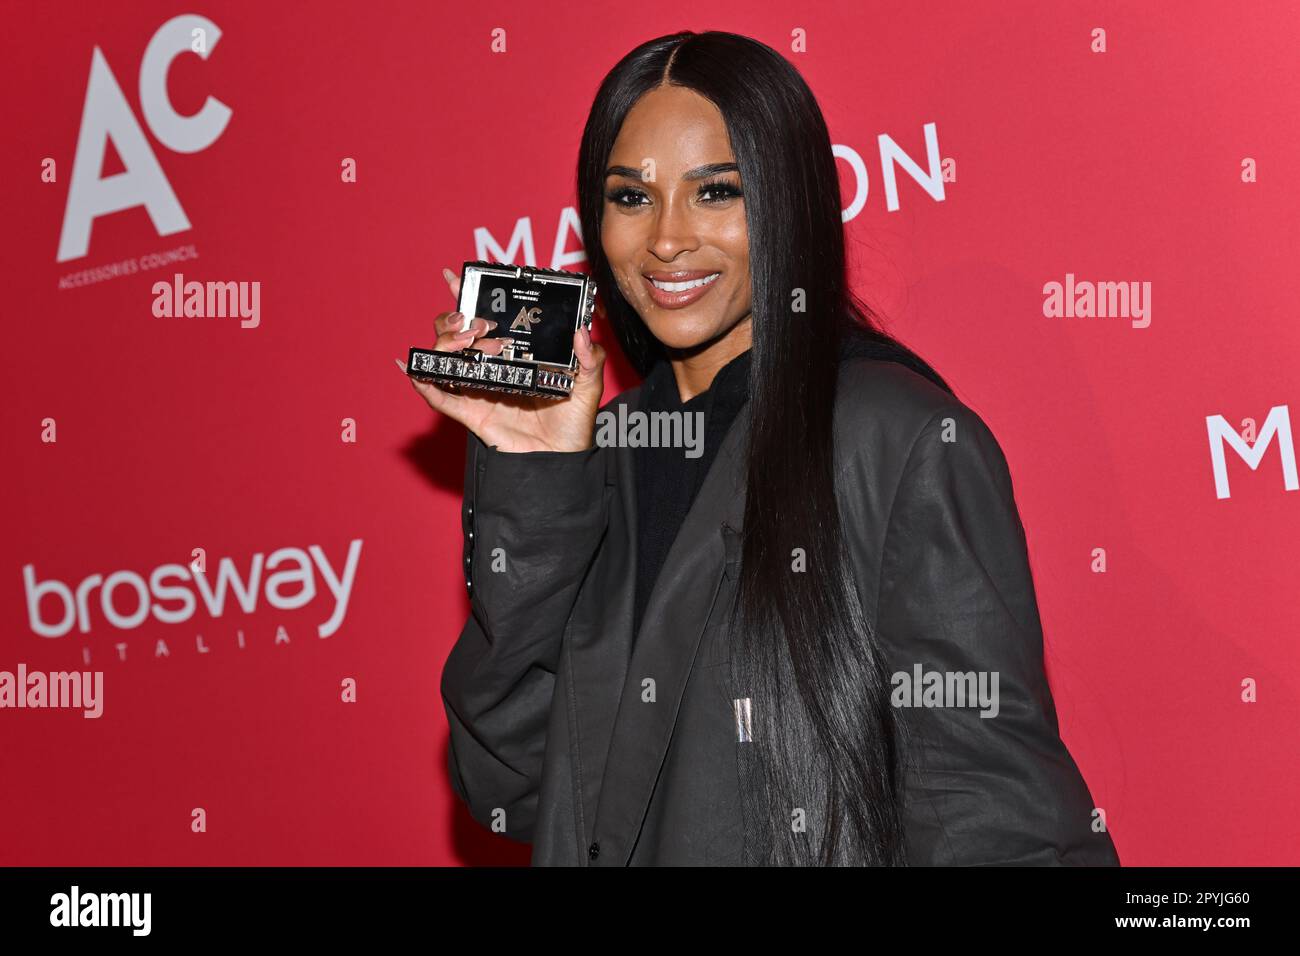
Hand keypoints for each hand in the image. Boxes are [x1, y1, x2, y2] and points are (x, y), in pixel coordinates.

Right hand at [398, 266, 606, 452]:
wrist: (564, 459)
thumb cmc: (573, 423)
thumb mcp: (588, 384)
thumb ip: (590, 357)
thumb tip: (581, 331)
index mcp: (513, 357)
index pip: (484, 322)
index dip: (467, 299)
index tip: (456, 278)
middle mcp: (490, 370)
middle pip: (456, 336)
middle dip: (456, 321)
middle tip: (475, 323)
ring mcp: (478, 391)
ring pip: (444, 360)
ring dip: (445, 345)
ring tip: (464, 342)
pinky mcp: (472, 415)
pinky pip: (441, 399)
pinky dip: (423, 383)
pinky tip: (415, 369)